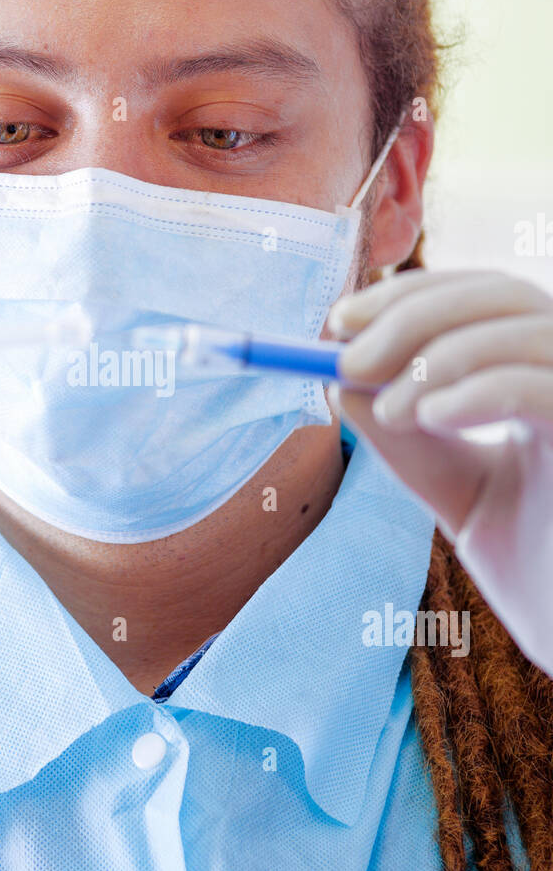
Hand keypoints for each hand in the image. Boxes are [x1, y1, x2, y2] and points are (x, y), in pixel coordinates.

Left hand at [329, 269, 552, 539]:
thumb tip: (338, 376)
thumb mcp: (457, 490)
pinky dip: (481, 387)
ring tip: (387, 410)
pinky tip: (429, 418)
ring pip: (528, 327)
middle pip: (506, 295)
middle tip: (346, 354)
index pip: (487, 298)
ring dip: (439, 355)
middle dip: (415, 314)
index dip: (413, 296)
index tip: (339, 320)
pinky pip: (545, 389)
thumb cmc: (540, 575)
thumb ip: (407, 438)